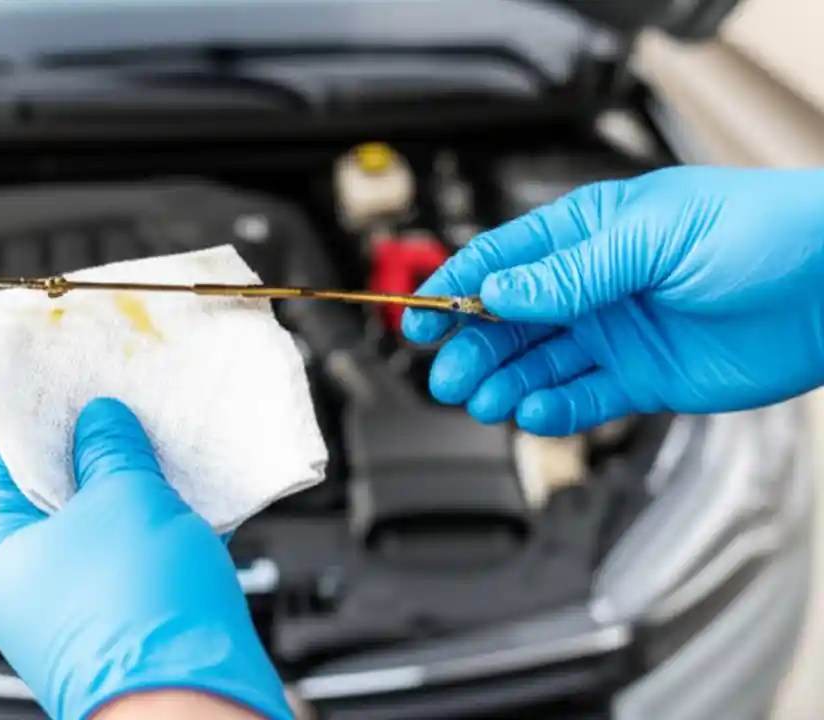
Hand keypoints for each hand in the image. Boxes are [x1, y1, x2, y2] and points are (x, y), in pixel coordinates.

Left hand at [0, 398, 289, 719]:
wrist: (192, 700)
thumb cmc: (137, 615)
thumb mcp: (122, 497)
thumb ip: (108, 446)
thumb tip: (101, 420)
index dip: (36, 413)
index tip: (66, 378)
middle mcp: (23, 583)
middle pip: (51, 488)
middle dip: (93, 445)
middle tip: (123, 403)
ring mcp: (72, 603)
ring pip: (98, 519)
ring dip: (131, 481)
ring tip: (161, 439)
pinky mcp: (120, 617)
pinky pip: (132, 551)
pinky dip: (155, 519)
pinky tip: (187, 487)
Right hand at [403, 166, 823, 434]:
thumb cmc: (762, 230)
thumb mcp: (653, 236)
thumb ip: (570, 273)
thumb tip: (501, 292)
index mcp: (588, 232)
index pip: (503, 260)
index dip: (456, 287)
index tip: (421, 315)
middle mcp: (593, 284)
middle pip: (509, 320)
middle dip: (472, 347)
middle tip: (449, 373)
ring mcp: (616, 333)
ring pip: (539, 364)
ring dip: (503, 382)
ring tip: (481, 399)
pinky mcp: (643, 379)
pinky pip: (583, 399)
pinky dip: (554, 410)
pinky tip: (533, 413)